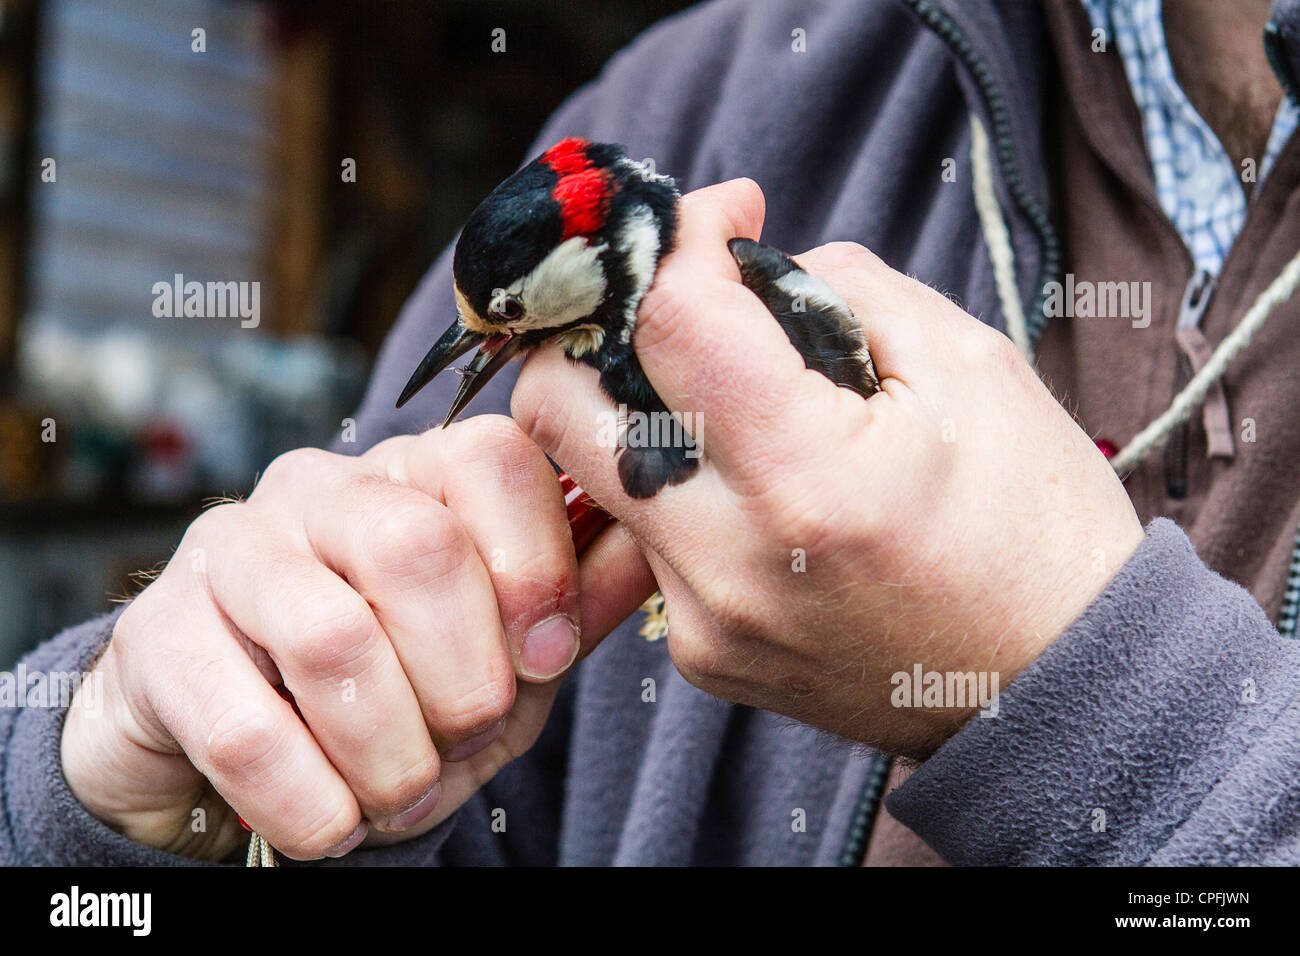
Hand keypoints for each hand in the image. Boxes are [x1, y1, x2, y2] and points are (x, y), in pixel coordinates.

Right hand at [62, 416, 653, 859]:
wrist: (244, 741)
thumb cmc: (395, 686)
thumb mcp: (502, 650)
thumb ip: (575, 601)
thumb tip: (652, 549)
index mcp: (413, 475)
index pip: (493, 458)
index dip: (537, 567)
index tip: (548, 659)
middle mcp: (320, 490)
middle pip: (417, 548)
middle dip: (465, 678)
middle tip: (470, 736)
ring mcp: (229, 551)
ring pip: (333, 641)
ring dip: (392, 752)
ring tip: (404, 791)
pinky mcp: (157, 635)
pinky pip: (244, 728)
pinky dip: (311, 801)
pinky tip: (332, 820)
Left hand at [511, 179, 1144, 757]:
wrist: (1060, 686)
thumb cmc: (1034, 523)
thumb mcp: (965, 367)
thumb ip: (834, 288)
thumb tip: (735, 264)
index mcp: (809, 479)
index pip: (666, 320)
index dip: (681, 237)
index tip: (726, 217)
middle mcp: (731, 562)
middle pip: (563, 409)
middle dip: (595, 328)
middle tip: (672, 303)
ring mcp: (706, 620)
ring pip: (596, 475)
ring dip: (637, 409)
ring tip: (726, 393)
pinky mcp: (703, 655)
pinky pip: (645, 541)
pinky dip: (677, 488)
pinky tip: (753, 482)